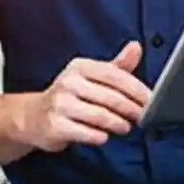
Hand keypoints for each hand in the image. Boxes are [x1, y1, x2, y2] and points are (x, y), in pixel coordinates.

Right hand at [18, 41, 151, 151]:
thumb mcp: (92, 77)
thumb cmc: (70, 96)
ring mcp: (60, 104)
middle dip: (131, 109)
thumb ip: (117, 65)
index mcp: (80, 67)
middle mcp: (68, 82)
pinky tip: (104, 136)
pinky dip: (100, 136)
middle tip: (142, 117)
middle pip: (110, 97)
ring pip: (100, 116)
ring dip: (118, 124)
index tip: (151, 100)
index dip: (136, 88)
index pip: (115, 75)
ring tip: (126, 127)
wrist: (33, 117)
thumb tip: (136, 47)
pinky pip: (86, 133)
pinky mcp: (55, 125)